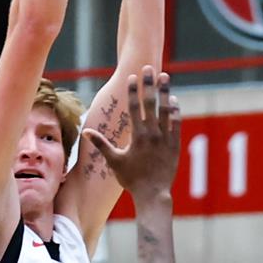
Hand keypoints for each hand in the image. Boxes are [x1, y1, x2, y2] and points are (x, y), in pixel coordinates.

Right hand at [80, 69, 179, 201]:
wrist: (153, 194)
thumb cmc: (131, 179)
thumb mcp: (114, 161)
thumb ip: (102, 144)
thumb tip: (86, 131)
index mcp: (137, 136)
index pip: (135, 108)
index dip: (134, 91)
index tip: (133, 77)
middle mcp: (152, 134)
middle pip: (151, 103)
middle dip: (149, 84)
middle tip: (149, 68)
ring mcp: (165, 138)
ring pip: (166, 110)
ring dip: (165, 92)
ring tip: (165, 76)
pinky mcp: (175, 144)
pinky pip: (176, 123)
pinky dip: (174, 111)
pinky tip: (172, 101)